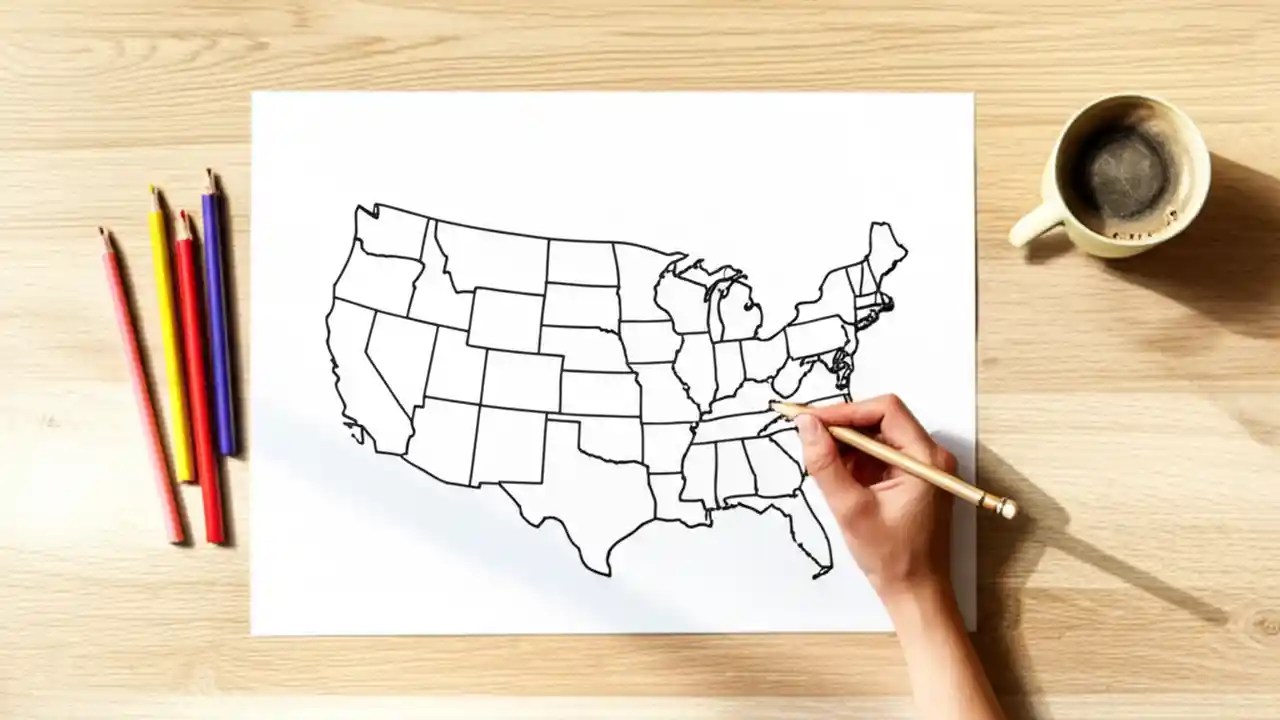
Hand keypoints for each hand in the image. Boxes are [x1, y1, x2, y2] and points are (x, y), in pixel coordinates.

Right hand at [794, 395, 955, 600]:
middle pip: (880, 419)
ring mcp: (919, 467)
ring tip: (817, 459)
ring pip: (875, 436)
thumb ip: (825, 464)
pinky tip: (833, 474)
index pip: (885, 410)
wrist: (915, 592)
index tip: (811, 421)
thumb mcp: (851, 509)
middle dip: (841, 425)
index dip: (845, 411)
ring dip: (844, 444)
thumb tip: (805, 425)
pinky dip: (852, 460)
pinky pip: (876, 455)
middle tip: (806, 434)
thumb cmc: (893, 558)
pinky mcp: (908, 478)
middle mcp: (928, 456)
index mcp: (925, 459)